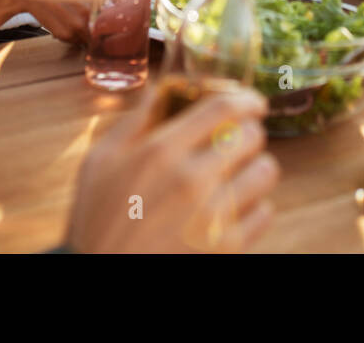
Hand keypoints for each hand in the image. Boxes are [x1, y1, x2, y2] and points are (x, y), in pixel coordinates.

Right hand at [67, 87, 278, 252]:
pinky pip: (266, 212)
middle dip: (248, 134)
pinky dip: (254, 208)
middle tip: (237, 143)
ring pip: (266, 172)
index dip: (246, 99)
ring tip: (236, 177)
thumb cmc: (96, 220)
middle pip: (253, 136)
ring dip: (254, 169)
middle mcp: (192, 180)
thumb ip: (135, 121)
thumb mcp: (100, 162)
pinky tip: (232, 210)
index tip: (252, 103)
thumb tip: (163, 87)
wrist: (101, 276)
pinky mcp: (227, 248)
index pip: (224, 107)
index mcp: (160, 152)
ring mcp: (213, 217)